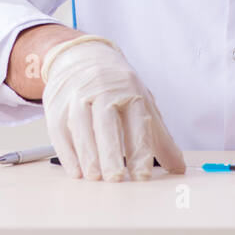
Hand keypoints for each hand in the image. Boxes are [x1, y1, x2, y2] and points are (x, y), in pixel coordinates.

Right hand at [40, 35, 185, 181]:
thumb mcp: (142, 102)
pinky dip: (67, 153)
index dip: (140, 149)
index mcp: (129, 90)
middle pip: (106, 122)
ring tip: (95, 177)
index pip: (137, 121)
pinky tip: (76, 170)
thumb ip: (159, 138)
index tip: (142, 175)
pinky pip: (59, 130)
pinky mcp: (57, 104)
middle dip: (110, 152)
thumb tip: (178, 167)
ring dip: (87, 154)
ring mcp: (76, 95)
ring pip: (80, 126)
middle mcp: (102, 89)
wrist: (83, 56)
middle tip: (116, 178)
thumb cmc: (116, 86)